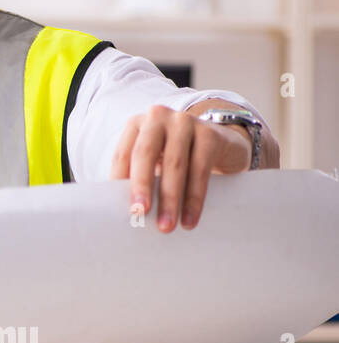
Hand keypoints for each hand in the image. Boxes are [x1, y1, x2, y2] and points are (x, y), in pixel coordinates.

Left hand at [108, 103, 252, 231]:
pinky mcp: (210, 134)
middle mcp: (158, 117)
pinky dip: (194, 198)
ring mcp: (185, 122)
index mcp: (137, 124)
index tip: (120, 205)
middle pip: (145, 154)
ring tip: (166, 226)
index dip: (120, 181)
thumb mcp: (155, 160)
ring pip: (174, 164)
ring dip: (170, 199)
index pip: (123, 153)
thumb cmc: (178, 157)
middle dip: (141, 186)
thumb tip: (127, 211)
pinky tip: (190, 218)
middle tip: (140, 214)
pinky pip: (200, 169)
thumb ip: (139, 176)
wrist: (222, 144)